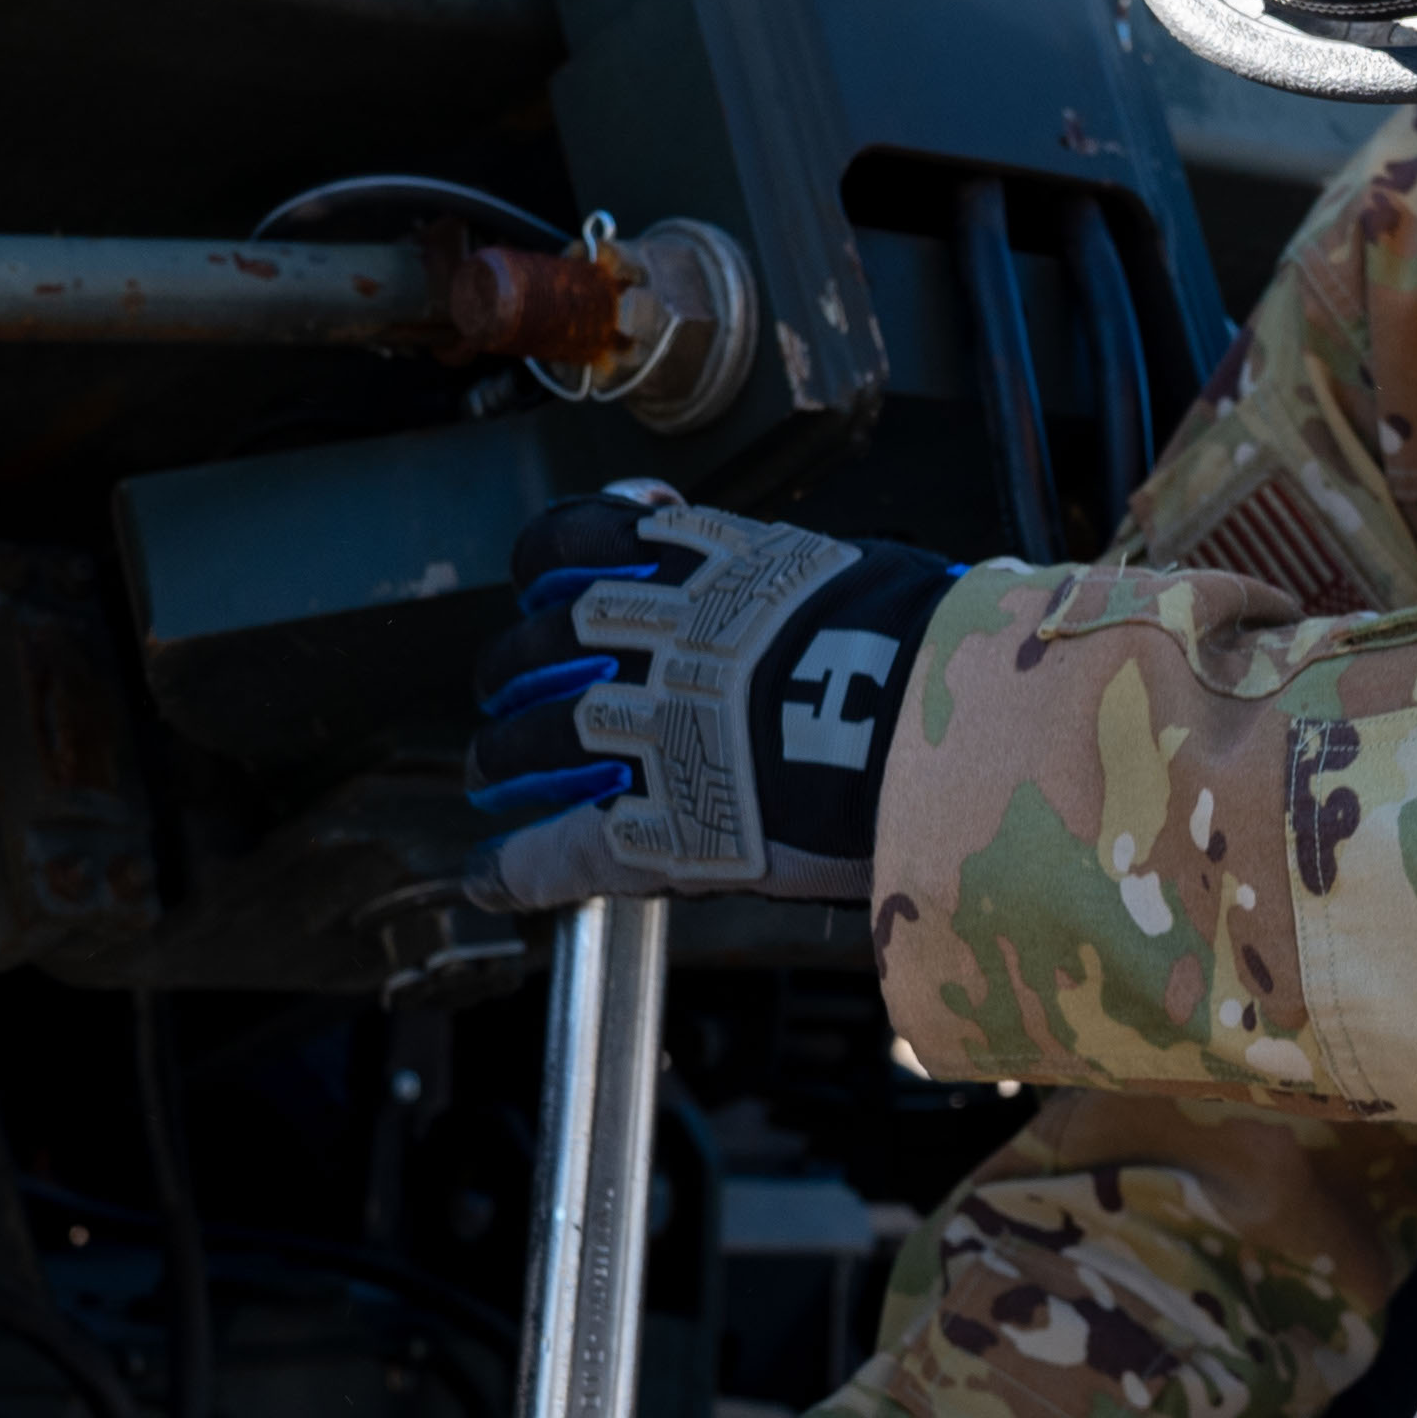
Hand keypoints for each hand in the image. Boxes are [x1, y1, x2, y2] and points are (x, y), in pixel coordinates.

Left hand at [466, 494, 953, 911]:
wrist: (928, 721)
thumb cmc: (925, 649)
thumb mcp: (869, 576)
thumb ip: (828, 577)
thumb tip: (853, 575)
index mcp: (715, 578)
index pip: (598, 541)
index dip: (558, 556)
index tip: (544, 571)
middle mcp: (671, 646)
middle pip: (553, 639)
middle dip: (516, 660)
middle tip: (501, 680)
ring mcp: (660, 733)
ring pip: (544, 737)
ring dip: (505, 754)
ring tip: (490, 769)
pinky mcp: (664, 824)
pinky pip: (572, 847)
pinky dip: (521, 867)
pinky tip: (488, 876)